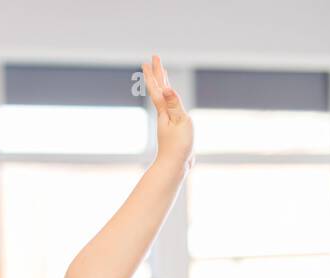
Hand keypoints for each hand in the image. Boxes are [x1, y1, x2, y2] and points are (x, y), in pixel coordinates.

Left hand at [142, 55, 192, 171]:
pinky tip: (172, 100)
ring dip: (162, 85)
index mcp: (164, 111)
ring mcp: (168, 121)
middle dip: (157, 74)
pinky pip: (171, 107)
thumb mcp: (179, 121)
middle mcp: (163, 114)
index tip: (150, 59)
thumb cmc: (179, 145)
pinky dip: (171, 99)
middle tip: (153, 59)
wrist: (175, 166)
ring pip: (164, 98)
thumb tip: (166, 88)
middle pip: (159, 89)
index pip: (158, 87)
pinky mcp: (174, 127)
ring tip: (162, 75)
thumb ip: (174, 103)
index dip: (155, 73)